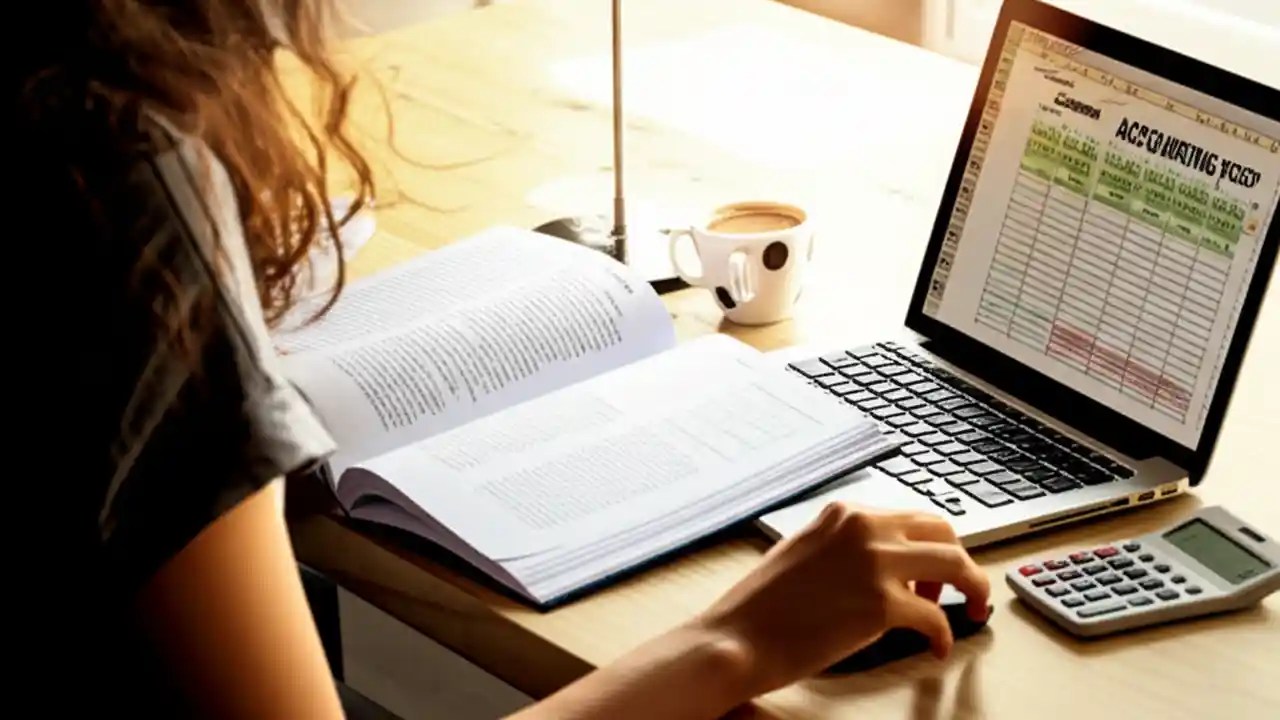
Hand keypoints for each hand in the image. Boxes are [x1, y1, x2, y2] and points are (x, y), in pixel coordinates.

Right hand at [694, 502, 989, 695]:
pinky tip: (937, 648)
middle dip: (959, 561)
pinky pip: (937, 619)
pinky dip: (945, 637)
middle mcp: (864, 528)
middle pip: (943, 531)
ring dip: (972, 589)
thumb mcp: (804, 551)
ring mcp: (875, 564)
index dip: (931, 547)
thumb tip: (885, 567)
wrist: (738, 638)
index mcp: (844, 512)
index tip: (934, 572)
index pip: (912, 517)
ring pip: (955, 565)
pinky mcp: (881, 605)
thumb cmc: (762, 607)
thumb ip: (845, 548)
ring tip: (972, 611)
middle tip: (961, 590)